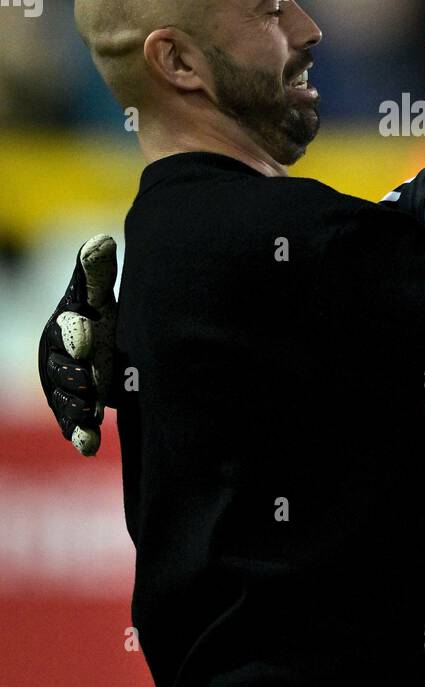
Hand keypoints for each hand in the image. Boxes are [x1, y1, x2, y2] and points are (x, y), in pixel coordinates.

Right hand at [37, 234, 117, 455]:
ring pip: (66, 401)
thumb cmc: (99, 320)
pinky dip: (81, 436)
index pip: (67, 329)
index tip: (90, 338)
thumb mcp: (99, 298)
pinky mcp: (75, 414)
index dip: (76, 334)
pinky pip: (75, 426)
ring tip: (89, 411)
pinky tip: (89, 446)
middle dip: (74, 375)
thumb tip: (102, 239)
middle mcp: (57, 361)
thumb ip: (97, 274)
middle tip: (89, 380)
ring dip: (76, 407)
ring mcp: (64, 390)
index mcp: (64, 328)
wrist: (105, 353)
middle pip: (62, 370)